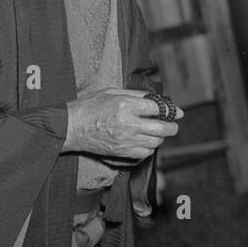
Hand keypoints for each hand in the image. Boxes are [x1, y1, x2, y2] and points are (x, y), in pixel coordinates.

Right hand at [63, 88, 182, 162]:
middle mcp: (128, 125)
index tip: (177, 112)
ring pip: (155, 143)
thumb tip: (155, 99)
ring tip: (156, 132)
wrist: (70, 128)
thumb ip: (135, 94)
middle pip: (161, 129)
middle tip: (172, 125)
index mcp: (125, 106)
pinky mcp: (121, 153)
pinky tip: (144, 142)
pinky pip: (144, 154)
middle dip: (171, 127)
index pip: (157, 109)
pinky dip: (149, 148)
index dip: (170, 110)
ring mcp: (125, 141)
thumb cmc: (89, 106)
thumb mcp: (111, 92)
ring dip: (159, 138)